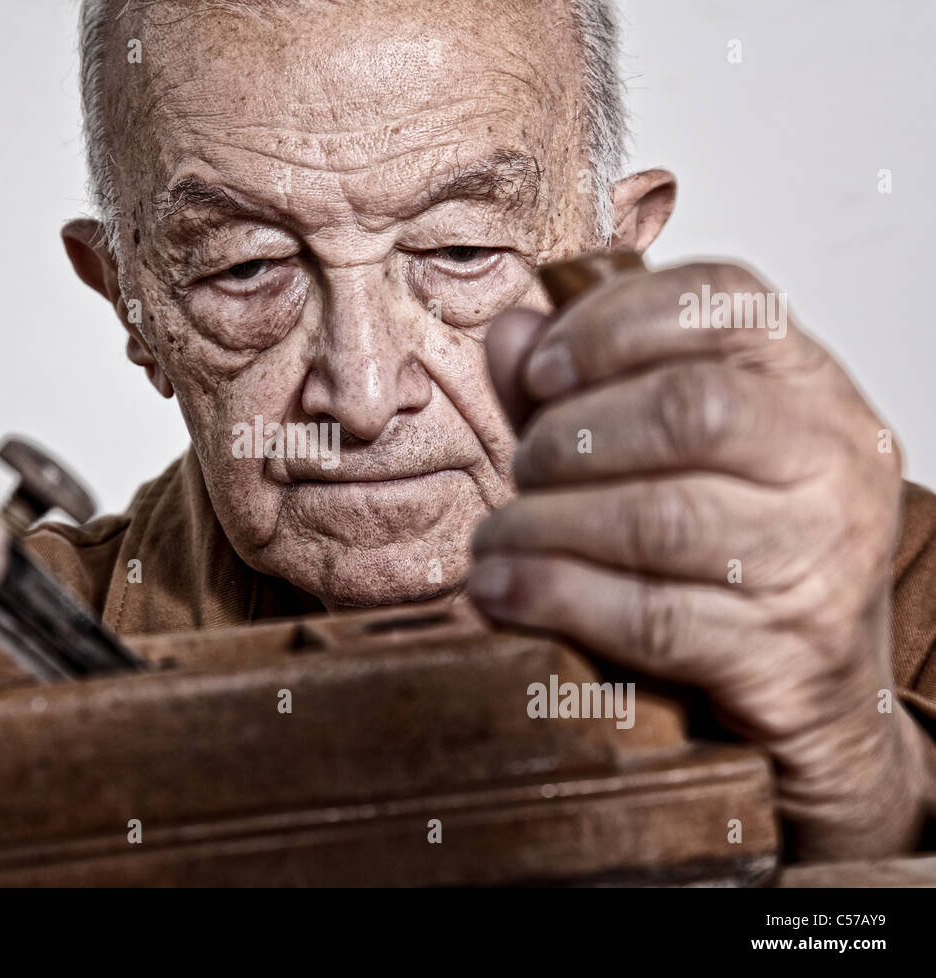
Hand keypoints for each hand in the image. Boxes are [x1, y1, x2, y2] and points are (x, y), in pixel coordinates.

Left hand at [469, 259, 930, 857]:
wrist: (815, 689)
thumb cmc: (728, 550)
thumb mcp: (659, 451)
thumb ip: (581, 388)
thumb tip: (510, 334)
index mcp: (806, 382)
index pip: (723, 301)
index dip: (612, 324)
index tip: (541, 371)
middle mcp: (831, 457)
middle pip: (687, 410)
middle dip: (570, 436)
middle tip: (522, 468)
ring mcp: (820, 557)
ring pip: (661, 518)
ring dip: (544, 524)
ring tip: (495, 540)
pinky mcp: (786, 650)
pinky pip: (652, 615)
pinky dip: (555, 596)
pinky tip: (502, 590)